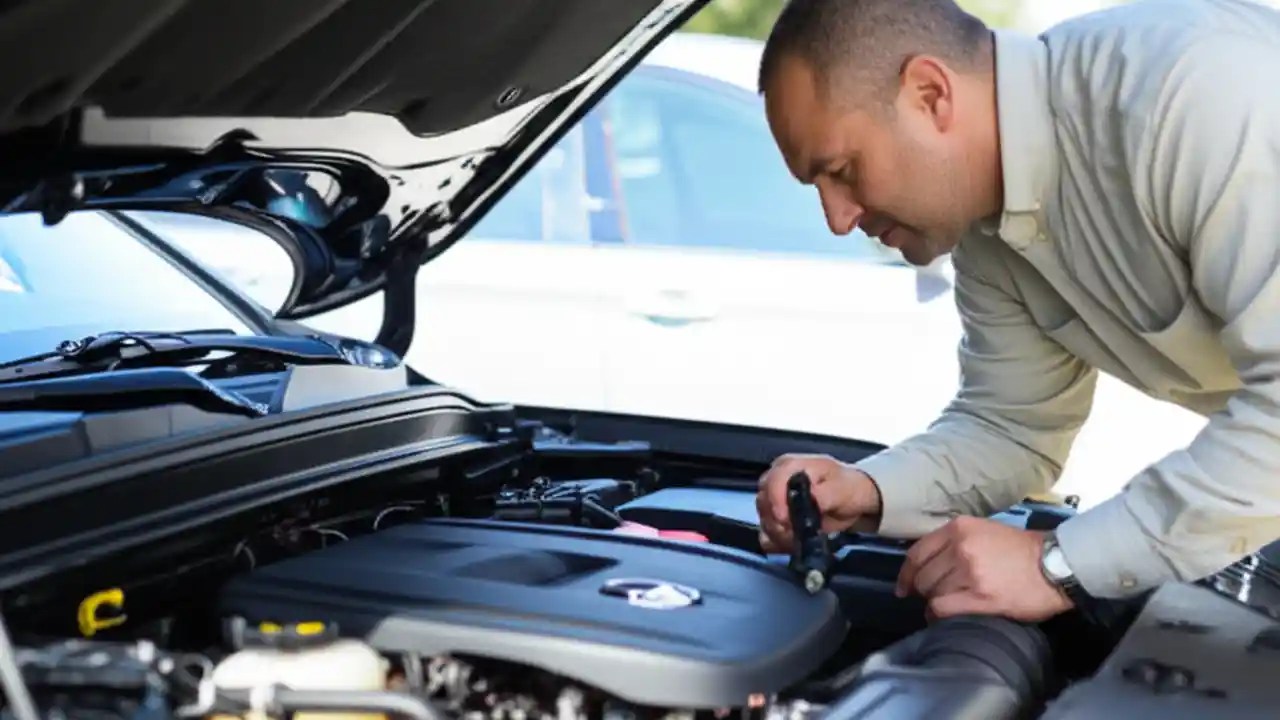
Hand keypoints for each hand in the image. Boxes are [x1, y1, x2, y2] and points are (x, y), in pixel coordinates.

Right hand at [756, 453, 880, 552]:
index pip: (771, 483)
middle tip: (799, 532)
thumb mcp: (840, 488)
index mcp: (788, 466)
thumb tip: (807, 501)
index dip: (776, 503)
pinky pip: (766, 536)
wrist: (852, 500)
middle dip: (779, 523)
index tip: (787, 522)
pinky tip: (794, 543)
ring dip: (781, 536)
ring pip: (764, 522)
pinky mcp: (774, 521)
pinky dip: (778, 544)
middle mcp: (774, 481)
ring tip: (803, 537)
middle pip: (763, 504)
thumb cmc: (846, 488)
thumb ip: (822, 494)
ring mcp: (772, 502)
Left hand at [896, 516, 1073, 621]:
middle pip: (923, 576)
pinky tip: (944, 619)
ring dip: (935, 603)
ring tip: (949, 606)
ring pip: (932, 593)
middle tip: (937, 598)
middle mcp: (960, 547)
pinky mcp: (980, 597)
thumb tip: (930, 565)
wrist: (1056, 565)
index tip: (904, 587)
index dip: (907, 574)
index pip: (917, 553)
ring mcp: (969, 572)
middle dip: (925, 591)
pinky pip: (942, 609)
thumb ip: (956, 542)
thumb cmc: (1022, 551)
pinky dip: (937, 616)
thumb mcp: (985, 532)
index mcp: (959, 528)